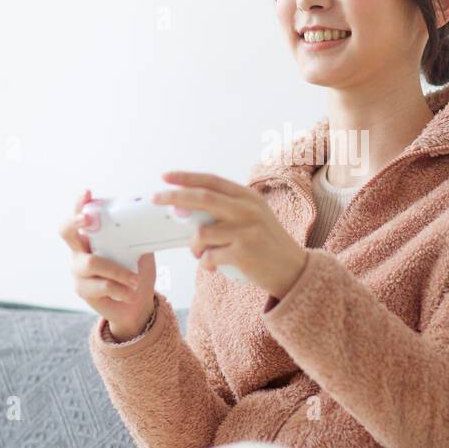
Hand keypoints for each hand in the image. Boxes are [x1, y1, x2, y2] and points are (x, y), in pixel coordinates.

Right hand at [59, 188, 156, 339]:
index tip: (87, 193)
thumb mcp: (140, 251)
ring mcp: (78, 270)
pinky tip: (130, 294)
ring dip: (118, 271)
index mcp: (93, 236)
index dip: (80, 203)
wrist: (137, 304)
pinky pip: (102, 285)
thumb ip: (138, 236)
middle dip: (76, 221)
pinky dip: (121, 289)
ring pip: (93, 263)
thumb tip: (150, 217)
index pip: (81, 214)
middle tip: (88, 219)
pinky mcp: (83, 289)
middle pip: (66, 231)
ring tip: (135, 280)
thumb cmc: (136, 272)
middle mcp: (80, 250)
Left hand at [152, 171, 308, 300]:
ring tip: (202, 254)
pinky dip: (206, 263)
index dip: (186, 178)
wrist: (293, 270)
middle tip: (155, 199)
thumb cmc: (266, 244)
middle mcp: (248, 209)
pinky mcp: (243, 253)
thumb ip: (225, 210)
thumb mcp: (252, 218)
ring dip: (194, 247)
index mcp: (248, 197)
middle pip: (202, 198)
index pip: (212, 181)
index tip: (165, 177)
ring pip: (201, 233)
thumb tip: (183, 209)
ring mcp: (247, 231)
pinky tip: (216, 266)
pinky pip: (209, 256)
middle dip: (175, 197)